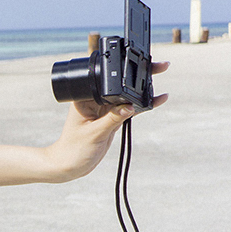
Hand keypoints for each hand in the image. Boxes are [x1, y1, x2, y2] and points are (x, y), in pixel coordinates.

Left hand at [46, 62, 168, 181]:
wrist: (69, 165)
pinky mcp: (112, 119)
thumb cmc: (73, 149)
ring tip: (161, 77)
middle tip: (158, 67)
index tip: (138, 66)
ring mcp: (105, 109)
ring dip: (142, 90)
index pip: (105, 81)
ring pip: (127, 96)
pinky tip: (156, 100)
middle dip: (137, 76)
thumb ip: (112, 119)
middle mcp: (95, 101)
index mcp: (84, 98)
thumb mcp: (94, 133)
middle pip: (119, 85)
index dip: (121, 72)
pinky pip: (130, 109)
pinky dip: (142, 105)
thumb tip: (130, 106)